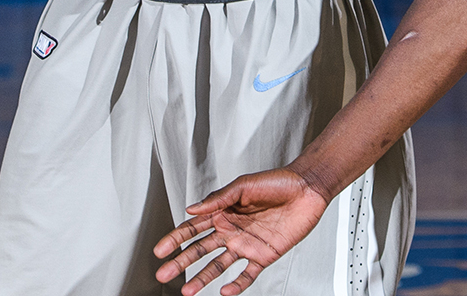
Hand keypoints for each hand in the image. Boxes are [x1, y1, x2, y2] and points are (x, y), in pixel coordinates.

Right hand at [152, 169, 329, 295]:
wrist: (307, 190)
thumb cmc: (278, 182)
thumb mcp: (244, 185)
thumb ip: (219, 198)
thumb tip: (192, 209)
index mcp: (223, 212)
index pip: (192, 228)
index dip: (174, 239)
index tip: (159, 250)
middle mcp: (231, 230)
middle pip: (199, 249)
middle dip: (180, 262)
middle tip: (163, 273)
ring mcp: (246, 245)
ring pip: (218, 265)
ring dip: (202, 278)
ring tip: (187, 291)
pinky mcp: (263, 256)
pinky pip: (247, 275)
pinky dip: (236, 285)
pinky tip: (225, 292)